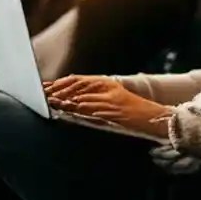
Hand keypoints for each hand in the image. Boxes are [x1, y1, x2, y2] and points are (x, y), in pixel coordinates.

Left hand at [44, 75, 170, 136]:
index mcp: (105, 83)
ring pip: (86, 97)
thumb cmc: (132, 113)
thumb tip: (69, 101)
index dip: (60, 84)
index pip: (78, 80)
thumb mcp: (111, 101)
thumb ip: (91, 99)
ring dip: (68, 100)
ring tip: (53, 102)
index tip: (45, 87)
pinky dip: (85, 108)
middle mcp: (108, 88)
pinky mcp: (117, 110)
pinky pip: (99, 108)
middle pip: (79, 86)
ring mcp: (113, 99)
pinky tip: (75, 108)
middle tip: (43, 95)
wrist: (157, 119)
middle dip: (60, 91)